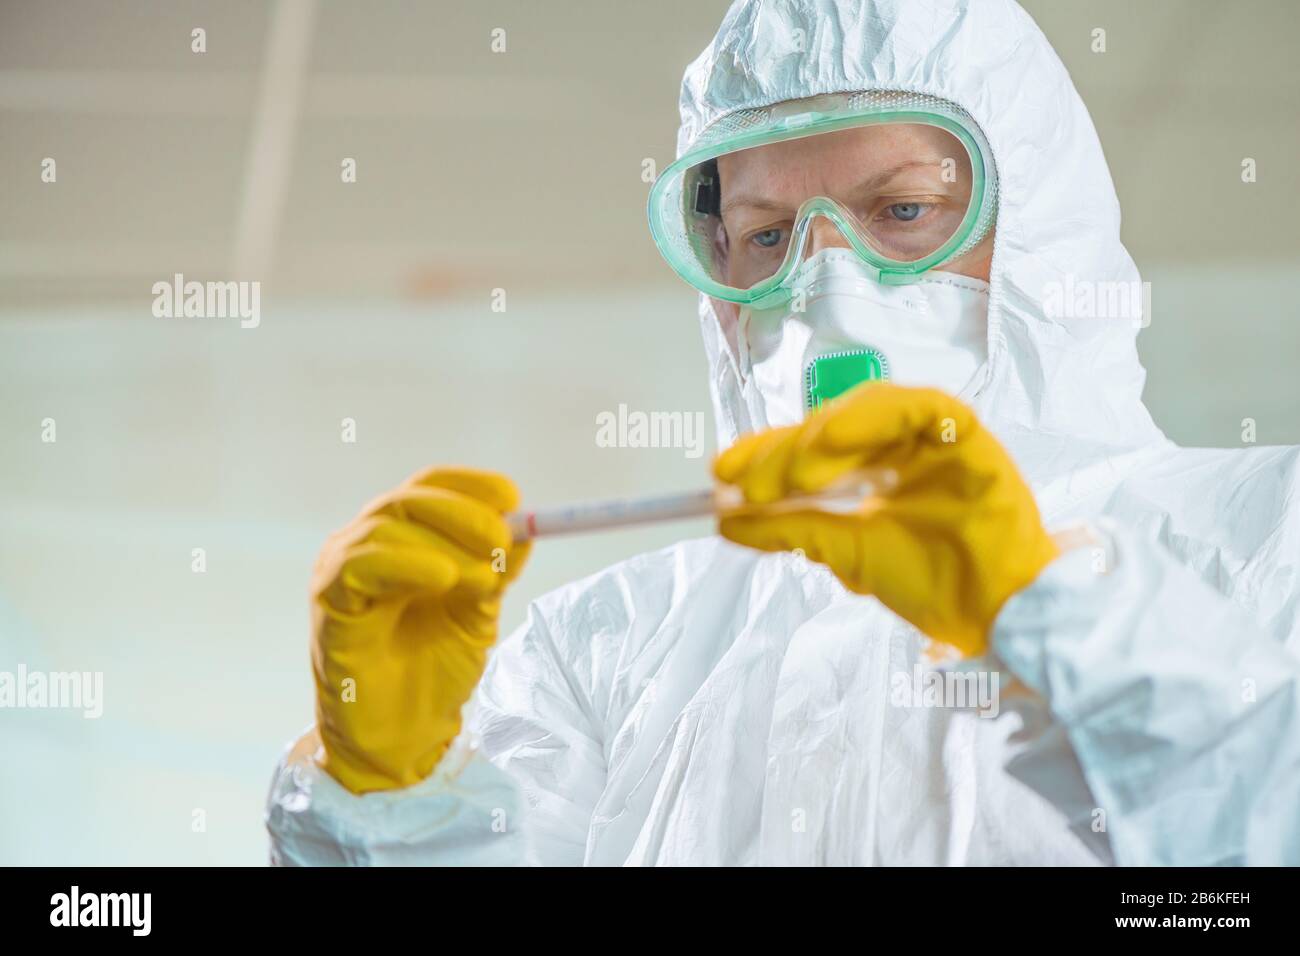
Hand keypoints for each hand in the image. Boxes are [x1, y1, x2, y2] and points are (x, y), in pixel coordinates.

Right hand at [310, 467, 529, 792]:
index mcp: (403, 539)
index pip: (430, 488)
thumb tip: (526, 528)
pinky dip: (405, 562)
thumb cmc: (434, 673)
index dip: (471, 485)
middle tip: (502, 540)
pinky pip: (359, 563)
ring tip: (483, 578)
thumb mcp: (478, 613)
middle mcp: (367, 544)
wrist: (403, 738)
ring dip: (444, 542)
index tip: (513, 498)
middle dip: (464, 513)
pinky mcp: (329, 602)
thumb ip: (495, 571)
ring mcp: (343, 570)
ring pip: (386, 525)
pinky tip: (442, 579)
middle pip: (410, 499)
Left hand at [713, 384, 1057, 654]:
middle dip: (785, 452)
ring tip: (797, 475)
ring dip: (824, 436)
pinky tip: (839, 439)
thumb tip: (725, 520)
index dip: (762, 453)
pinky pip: (922, 406)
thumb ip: (789, 530)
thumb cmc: (930, 584)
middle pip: (832, 426)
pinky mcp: (968, 436)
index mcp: (871, 471)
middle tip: (750, 485)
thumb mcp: (843, 553)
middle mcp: (899, 447)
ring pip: (870, 409)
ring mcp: (933, 439)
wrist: (992, 615)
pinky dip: (877, 416)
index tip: (720, 473)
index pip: (809, 448)